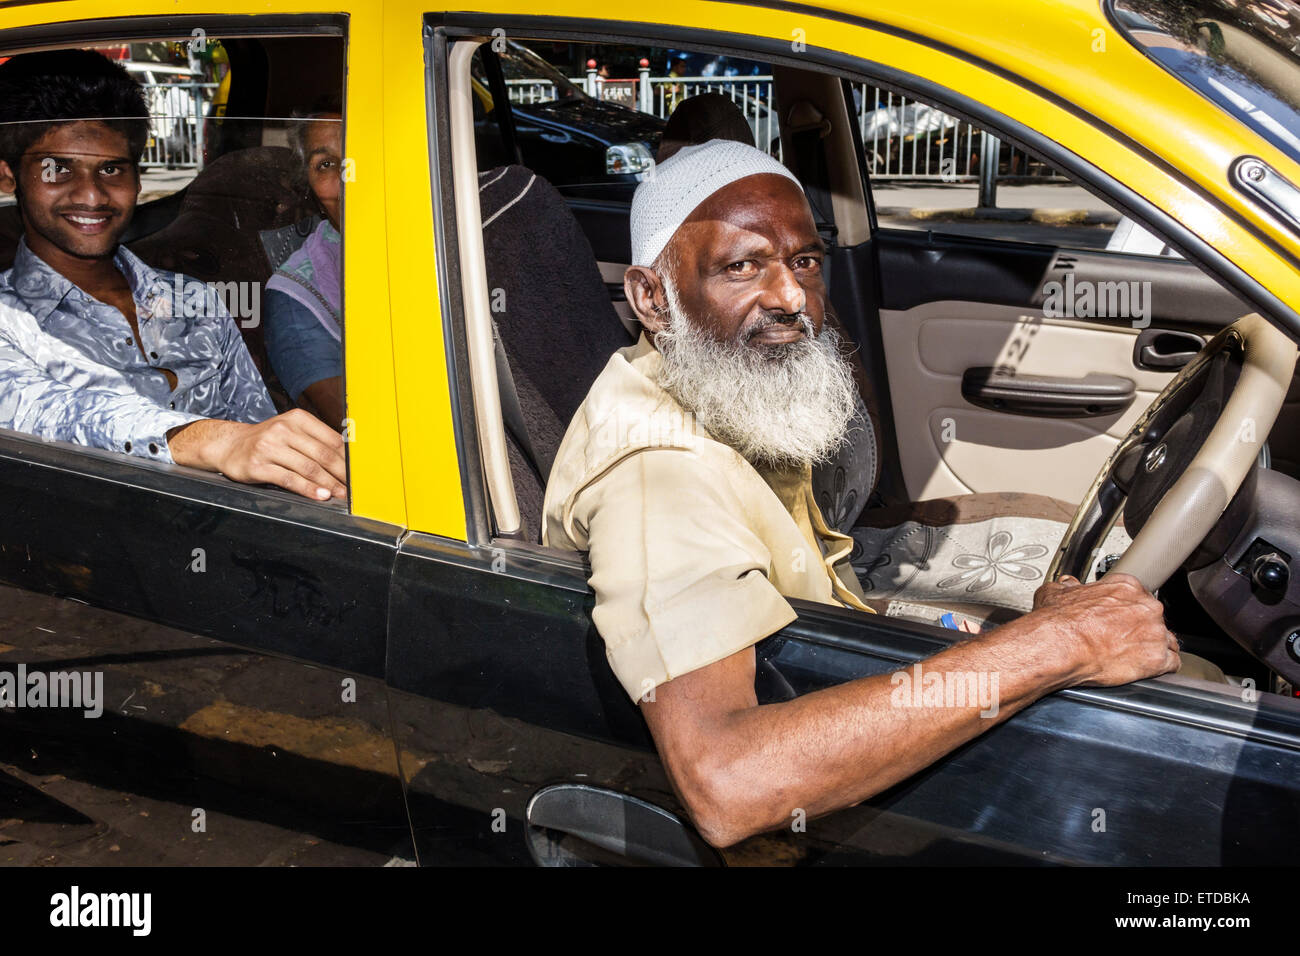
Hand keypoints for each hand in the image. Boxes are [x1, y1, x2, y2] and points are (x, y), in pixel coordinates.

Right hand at [168, 409, 346, 500]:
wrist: (229, 445)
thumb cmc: (267, 441)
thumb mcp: (290, 432)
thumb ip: (315, 441)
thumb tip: (348, 460)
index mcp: (297, 419)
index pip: (330, 439)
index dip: (348, 459)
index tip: (359, 473)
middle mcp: (283, 429)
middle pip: (322, 454)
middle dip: (342, 474)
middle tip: (355, 488)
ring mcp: (269, 446)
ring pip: (308, 468)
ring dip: (328, 484)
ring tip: (341, 495)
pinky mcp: (258, 465)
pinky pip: (289, 479)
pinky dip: (308, 489)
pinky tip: (320, 496)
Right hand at [1029, 572, 1179, 686]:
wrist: (1060, 647)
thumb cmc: (1058, 623)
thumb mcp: (1055, 593)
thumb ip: (1068, 587)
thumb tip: (1067, 586)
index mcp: (1125, 587)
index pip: (1139, 596)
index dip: (1129, 610)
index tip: (1120, 618)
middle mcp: (1145, 607)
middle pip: (1154, 617)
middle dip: (1143, 629)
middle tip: (1124, 639)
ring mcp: (1154, 633)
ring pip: (1166, 640)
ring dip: (1154, 648)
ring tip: (1136, 656)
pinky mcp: (1157, 659)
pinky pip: (1172, 663)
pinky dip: (1162, 668)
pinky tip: (1149, 670)